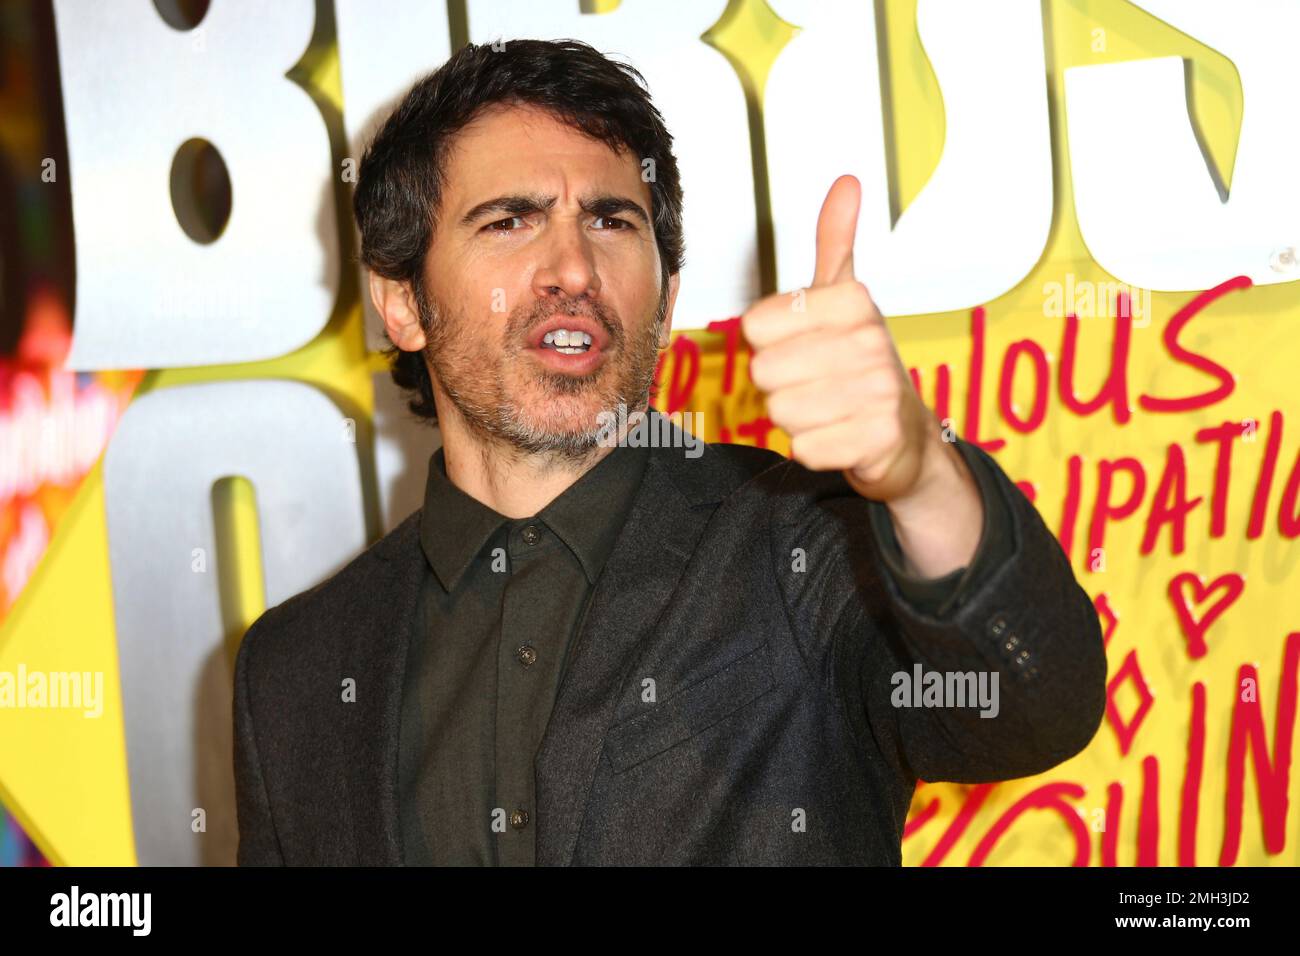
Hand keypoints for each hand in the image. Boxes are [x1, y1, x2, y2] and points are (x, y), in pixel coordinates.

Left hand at [741, 174, 938, 504]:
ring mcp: (878, 392)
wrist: (905, 434)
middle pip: (764, 371)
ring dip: (796, 417)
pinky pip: (804, 447)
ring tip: (827, 408)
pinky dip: (814, 448)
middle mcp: (870, 341)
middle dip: (780, 384)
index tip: (801, 343)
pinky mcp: (877, 440)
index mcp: (853, 300)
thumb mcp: (847, 297)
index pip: (755, 326)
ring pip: (781, 411)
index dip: (768, 342)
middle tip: (812, 381)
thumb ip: (836, 241)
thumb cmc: (861, 360)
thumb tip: (847, 181)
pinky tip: (839, 435)